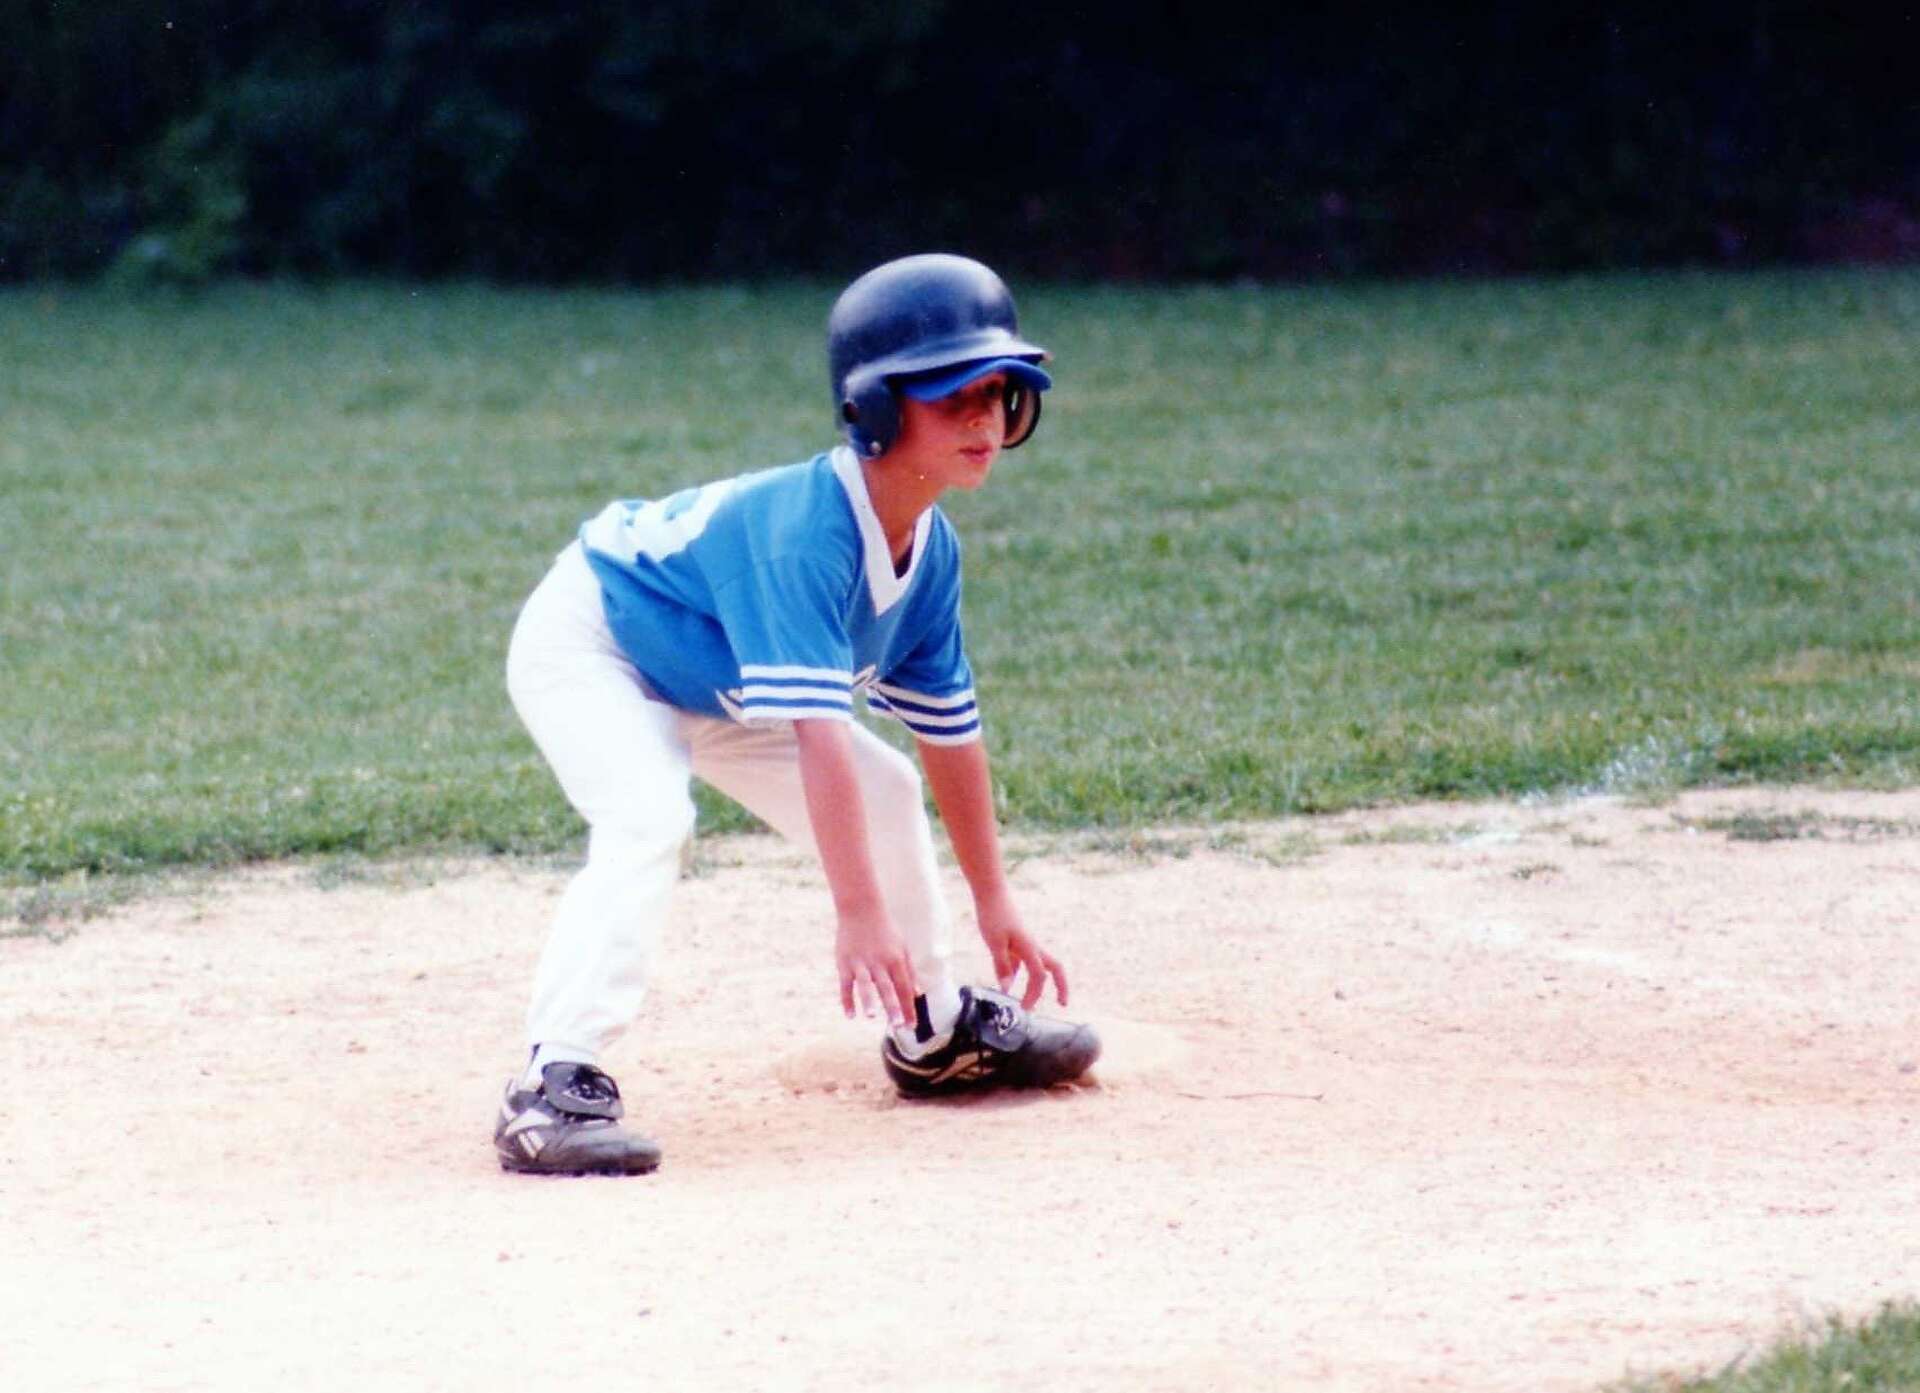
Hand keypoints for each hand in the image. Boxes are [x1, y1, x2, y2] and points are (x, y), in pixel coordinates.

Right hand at [835, 909, 918, 1027]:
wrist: (861, 908)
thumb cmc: (885, 930)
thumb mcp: (903, 947)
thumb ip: (910, 971)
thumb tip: (918, 993)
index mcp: (896, 959)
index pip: (905, 987)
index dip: (909, 1007)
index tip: (912, 1025)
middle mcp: (879, 962)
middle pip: (888, 987)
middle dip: (893, 1007)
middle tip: (898, 1026)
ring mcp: (861, 962)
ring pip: (866, 985)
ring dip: (869, 1001)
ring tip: (872, 1017)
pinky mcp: (845, 963)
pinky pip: (846, 984)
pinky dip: (847, 1000)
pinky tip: (851, 1015)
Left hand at [976, 896, 1067, 1009]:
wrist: (991, 893)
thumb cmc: (993, 916)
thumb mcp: (994, 943)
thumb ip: (1002, 966)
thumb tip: (1007, 989)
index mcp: (1029, 948)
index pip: (1039, 976)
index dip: (1034, 994)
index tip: (1024, 1008)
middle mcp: (1032, 947)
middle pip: (1055, 968)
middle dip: (1061, 986)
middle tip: (1062, 1004)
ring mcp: (1026, 943)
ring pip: (1040, 965)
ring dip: (1037, 982)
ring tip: (1027, 999)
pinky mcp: (1016, 940)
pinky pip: (1022, 960)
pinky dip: (1017, 972)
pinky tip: (1007, 979)